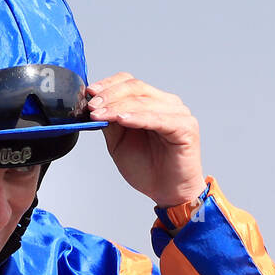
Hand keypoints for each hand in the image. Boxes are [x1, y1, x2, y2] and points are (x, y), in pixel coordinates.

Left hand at [85, 72, 204, 207]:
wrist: (167, 192)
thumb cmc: (147, 168)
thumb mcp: (118, 142)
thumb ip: (110, 122)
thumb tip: (93, 106)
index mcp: (151, 103)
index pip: (129, 82)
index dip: (108, 85)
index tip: (89, 94)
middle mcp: (167, 103)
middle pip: (135, 88)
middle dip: (109, 96)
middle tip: (92, 106)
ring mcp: (178, 113)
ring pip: (143, 101)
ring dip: (118, 107)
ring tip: (100, 115)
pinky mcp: (185, 127)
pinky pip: (158, 119)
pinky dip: (138, 117)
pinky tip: (122, 119)